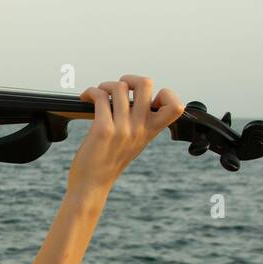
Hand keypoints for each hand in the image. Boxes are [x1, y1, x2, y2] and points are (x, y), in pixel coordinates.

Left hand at [68, 75, 184, 193]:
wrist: (92, 185)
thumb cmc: (109, 161)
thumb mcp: (134, 142)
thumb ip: (141, 123)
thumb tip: (135, 96)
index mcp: (151, 131)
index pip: (176, 106)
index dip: (165, 93)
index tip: (148, 99)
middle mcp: (140, 128)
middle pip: (146, 84)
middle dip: (129, 78)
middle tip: (118, 89)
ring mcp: (122, 129)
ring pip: (119, 87)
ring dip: (104, 85)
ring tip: (97, 95)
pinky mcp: (103, 130)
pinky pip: (100, 97)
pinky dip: (90, 92)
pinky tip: (86, 98)